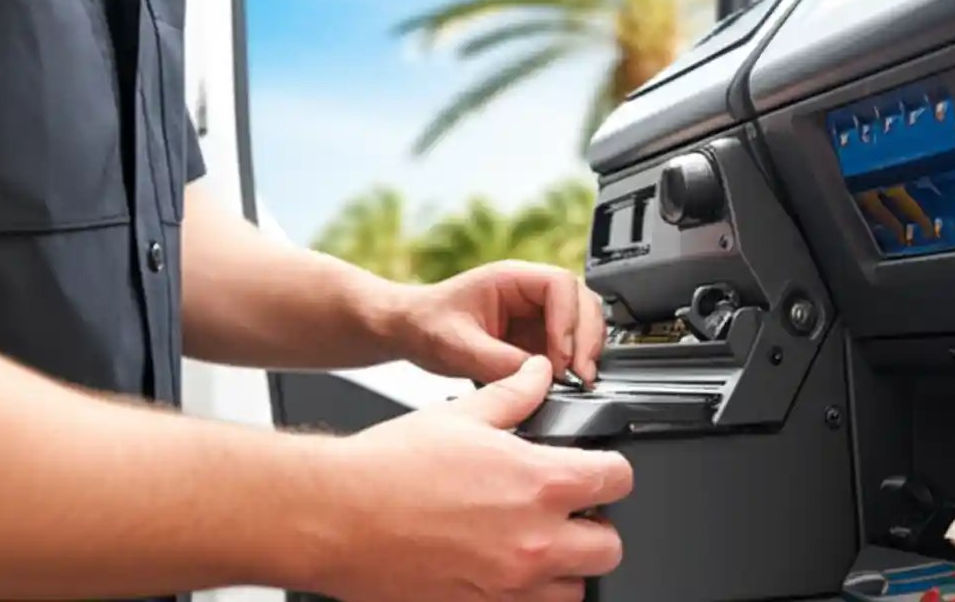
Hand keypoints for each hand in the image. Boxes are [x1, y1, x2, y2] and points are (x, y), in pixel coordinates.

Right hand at [314, 356, 632, 600]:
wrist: (336, 515)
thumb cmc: (390, 468)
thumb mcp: (463, 415)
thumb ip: (514, 394)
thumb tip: (538, 374)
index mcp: (538, 483)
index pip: (618, 480)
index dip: (610, 471)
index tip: (597, 471)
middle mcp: (534, 540)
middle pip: (610, 547)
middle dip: (594, 528)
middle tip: (567, 514)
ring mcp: (510, 585)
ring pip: (575, 590)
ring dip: (564, 567)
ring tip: (534, 543)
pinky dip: (526, 594)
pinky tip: (501, 569)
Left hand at [403, 261, 606, 384]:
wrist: (409, 331)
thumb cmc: (426, 325)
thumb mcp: (458, 347)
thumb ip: (499, 363)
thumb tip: (538, 378)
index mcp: (511, 278)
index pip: (560, 285)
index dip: (568, 320)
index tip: (560, 356)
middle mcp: (529, 291)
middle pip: (581, 301)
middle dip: (587, 338)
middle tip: (580, 374)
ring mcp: (536, 313)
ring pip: (582, 321)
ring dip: (587, 350)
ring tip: (578, 380)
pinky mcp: (537, 337)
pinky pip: (568, 344)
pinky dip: (575, 363)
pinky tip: (567, 382)